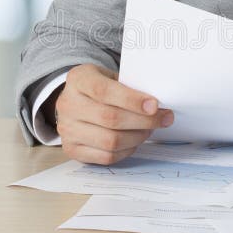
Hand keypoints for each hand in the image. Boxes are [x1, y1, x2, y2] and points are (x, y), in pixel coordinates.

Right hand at [54, 63, 172, 164]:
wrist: (76, 101)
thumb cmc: (101, 87)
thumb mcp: (111, 76)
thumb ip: (130, 86)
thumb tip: (157, 105)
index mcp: (78, 79)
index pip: (104, 91)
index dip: (132, 100)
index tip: (155, 105)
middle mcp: (68, 104)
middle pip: (110, 118)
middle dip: (144, 121)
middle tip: (164, 118)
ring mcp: (67, 129)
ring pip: (110, 141)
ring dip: (137, 137)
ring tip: (149, 129)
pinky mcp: (72, 149)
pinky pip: (106, 156)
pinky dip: (127, 150)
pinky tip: (135, 140)